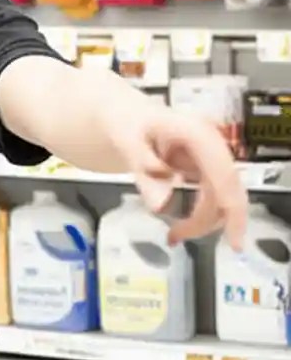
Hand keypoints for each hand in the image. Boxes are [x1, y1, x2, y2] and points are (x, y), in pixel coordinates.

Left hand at [122, 107, 247, 250]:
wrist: (128, 117)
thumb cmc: (126, 125)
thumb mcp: (124, 141)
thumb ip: (142, 167)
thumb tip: (161, 204)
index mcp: (198, 133)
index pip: (223, 175)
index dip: (231, 208)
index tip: (234, 242)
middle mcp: (213, 145)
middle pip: (225, 192)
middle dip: (205, 221)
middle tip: (175, 238)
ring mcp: (213, 158)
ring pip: (219, 199)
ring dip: (199, 221)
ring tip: (172, 234)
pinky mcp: (209, 170)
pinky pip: (211, 198)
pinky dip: (197, 215)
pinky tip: (178, 227)